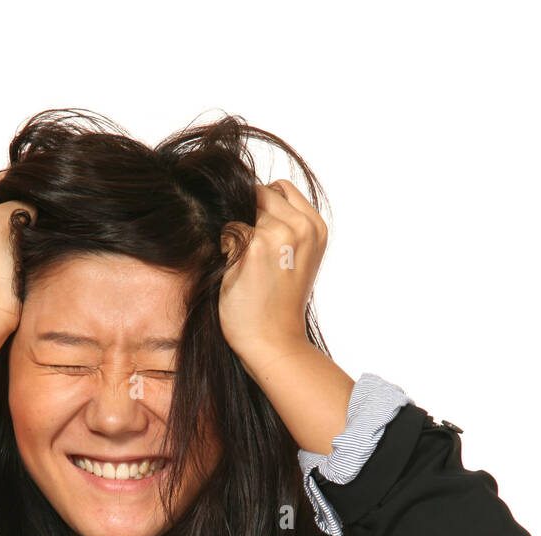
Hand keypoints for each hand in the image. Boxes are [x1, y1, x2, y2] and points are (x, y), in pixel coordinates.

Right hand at [0, 172, 36, 401]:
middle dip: (18, 207)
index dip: (8, 204)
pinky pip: (28, 210)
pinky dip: (34, 230)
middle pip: (3, 186)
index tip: (19, 227)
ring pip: (16, 197)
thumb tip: (17, 211)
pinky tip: (23, 256)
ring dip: (26, 220)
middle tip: (23, 241)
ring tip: (20, 253)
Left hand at [218, 179, 327, 374]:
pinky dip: (224, 249)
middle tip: (245, 252)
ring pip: (240, 210)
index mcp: (316, 228)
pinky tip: (235, 273)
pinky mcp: (253, 246)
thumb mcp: (298, 258)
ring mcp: (278, 234)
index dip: (262, 205)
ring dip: (235, 233)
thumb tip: (249, 195)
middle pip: (258, 194)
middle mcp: (301, 226)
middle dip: (246, 215)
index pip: (280, 188)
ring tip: (243, 265)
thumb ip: (286, 226)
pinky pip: (226, 231)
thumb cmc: (279, 304)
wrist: (274, 342)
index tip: (256, 234)